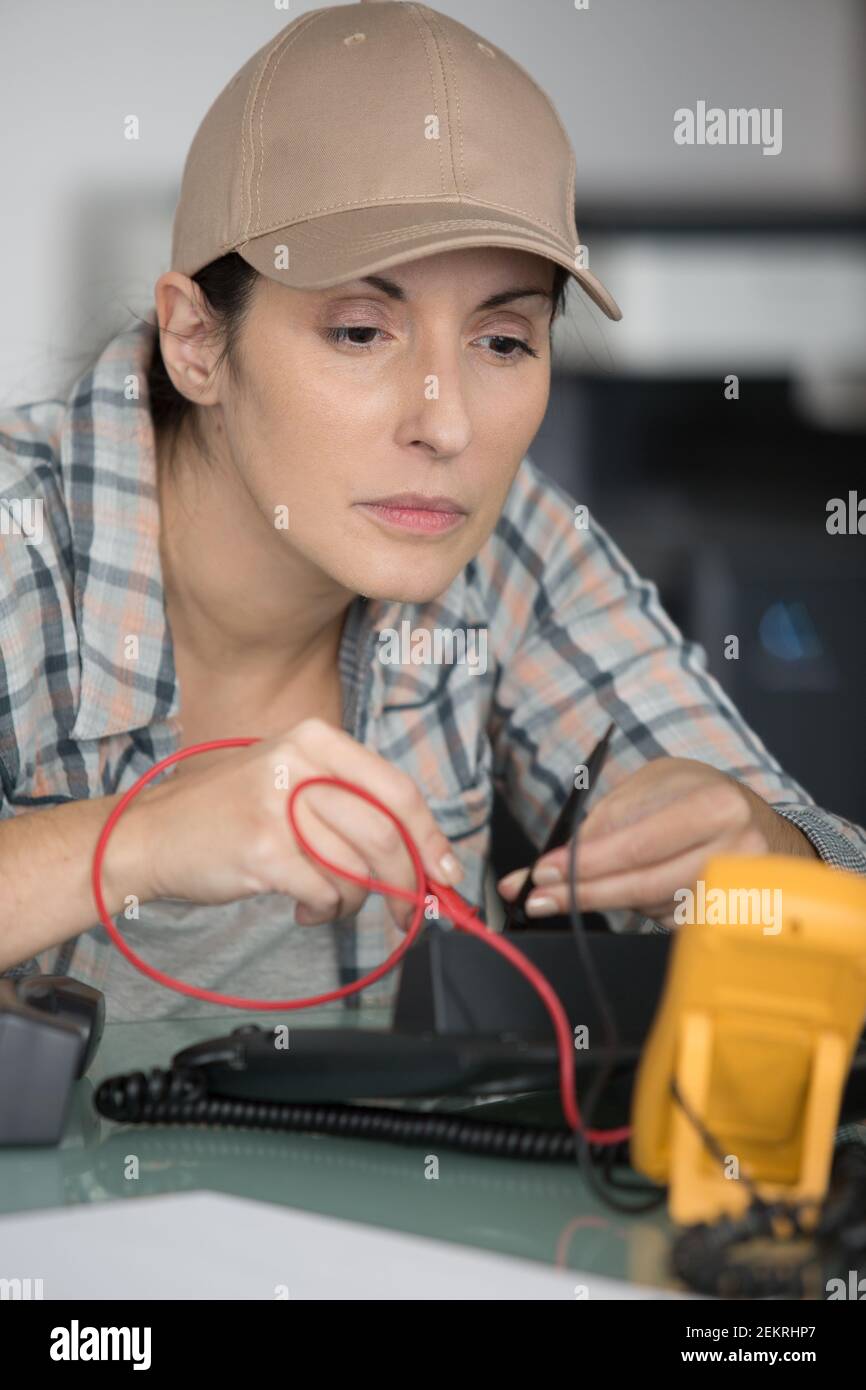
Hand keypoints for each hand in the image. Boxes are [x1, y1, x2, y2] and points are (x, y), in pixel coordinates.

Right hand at [108, 717, 462, 930]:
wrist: (150, 834)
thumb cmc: (229, 812)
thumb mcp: (291, 778)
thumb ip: (351, 801)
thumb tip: (423, 850)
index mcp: (316, 740)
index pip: (398, 790)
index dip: (432, 837)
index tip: (447, 872)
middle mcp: (300, 765)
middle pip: (386, 833)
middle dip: (406, 882)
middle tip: (408, 912)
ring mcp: (279, 808)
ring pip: (357, 869)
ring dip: (354, 901)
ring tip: (331, 902)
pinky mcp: (263, 852)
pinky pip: (325, 893)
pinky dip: (325, 912)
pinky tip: (305, 909)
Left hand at [497, 756, 815, 929]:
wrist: (765, 828)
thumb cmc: (703, 797)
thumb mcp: (656, 784)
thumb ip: (610, 818)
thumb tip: (557, 861)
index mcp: (717, 807)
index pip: (637, 845)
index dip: (584, 864)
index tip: (541, 874)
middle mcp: (735, 853)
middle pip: (642, 886)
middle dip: (581, 893)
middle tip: (537, 898)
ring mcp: (737, 894)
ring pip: (650, 909)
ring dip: (611, 898)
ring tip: (587, 883)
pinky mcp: (729, 922)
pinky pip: (666, 922)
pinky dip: (641, 907)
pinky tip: (636, 888)